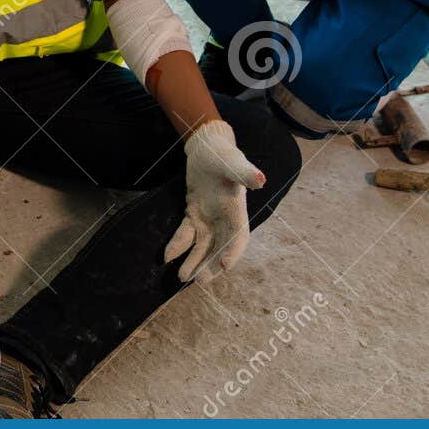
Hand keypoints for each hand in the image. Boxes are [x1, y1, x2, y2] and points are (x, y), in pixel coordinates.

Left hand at [163, 120, 265, 281]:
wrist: (207, 146)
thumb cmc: (222, 154)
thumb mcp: (232, 162)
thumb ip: (244, 172)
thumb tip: (260, 179)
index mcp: (237, 209)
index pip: (238, 236)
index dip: (233, 252)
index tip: (224, 266)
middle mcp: (224, 218)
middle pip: (219, 247)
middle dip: (210, 265)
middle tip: (199, 282)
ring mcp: (209, 217)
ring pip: (202, 245)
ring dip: (194, 261)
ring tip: (183, 278)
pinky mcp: (194, 213)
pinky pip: (186, 233)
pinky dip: (178, 244)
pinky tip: (168, 256)